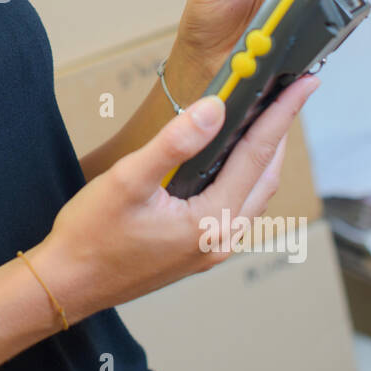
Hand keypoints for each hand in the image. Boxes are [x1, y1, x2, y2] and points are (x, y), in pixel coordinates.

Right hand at [29, 71, 319, 325]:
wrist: (66, 286)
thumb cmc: (90, 237)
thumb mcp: (127, 181)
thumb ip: (174, 144)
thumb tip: (215, 108)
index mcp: (211, 221)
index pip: (256, 155)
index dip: (281, 115)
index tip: (304, 85)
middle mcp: (220, 239)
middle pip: (265, 176)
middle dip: (278, 132)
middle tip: (288, 94)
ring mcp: (210, 250)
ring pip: (253, 194)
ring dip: (262, 156)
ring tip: (263, 119)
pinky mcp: (196, 252)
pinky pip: (234, 208)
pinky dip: (242, 177)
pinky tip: (227, 161)